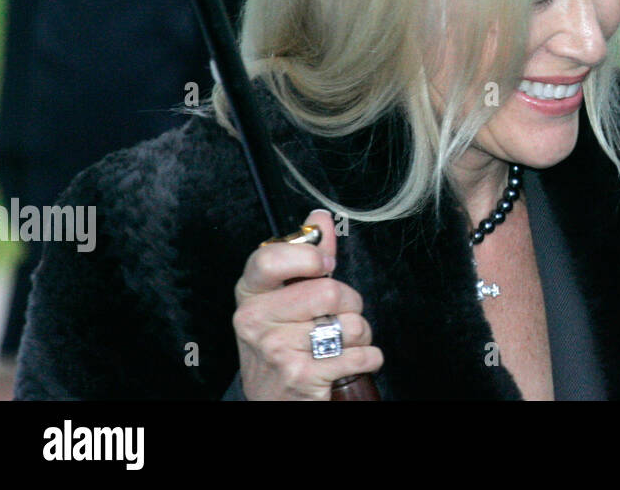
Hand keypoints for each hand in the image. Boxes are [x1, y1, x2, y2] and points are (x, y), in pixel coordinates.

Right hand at [232, 209, 383, 399]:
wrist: (274, 402)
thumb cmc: (284, 343)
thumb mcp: (285, 299)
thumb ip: (305, 256)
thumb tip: (319, 217)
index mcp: (250, 294)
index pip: (271, 258)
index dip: (310, 257)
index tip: (325, 266)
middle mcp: (254, 321)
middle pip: (329, 290)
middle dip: (350, 303)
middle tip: (338, 316)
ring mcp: (276, 349)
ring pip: (350, 323)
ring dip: (360, 334)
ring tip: (341, 342)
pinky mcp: (300, 376)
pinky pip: (360, 354)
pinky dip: (369, 357)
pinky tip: (352, 361)